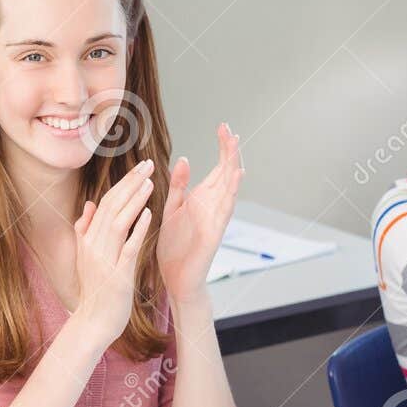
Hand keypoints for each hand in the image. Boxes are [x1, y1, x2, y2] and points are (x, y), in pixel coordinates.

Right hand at [70, 159, 154, 350]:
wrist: (94, 321)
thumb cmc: (95, 290)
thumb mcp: (86, 257)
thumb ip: (85, 229)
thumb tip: (90, 205)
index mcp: (87, 239)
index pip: (105, 203)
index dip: (123, 183)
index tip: (139, 168)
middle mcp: (93, 245)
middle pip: (112, 206)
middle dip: (131, 183)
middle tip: (148, 164)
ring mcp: (105, 259)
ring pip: (119, 221)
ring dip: (135, 199)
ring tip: (150, 181)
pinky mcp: (118, 274)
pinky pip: (128, 247)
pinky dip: (138, 228)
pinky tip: (149, 213)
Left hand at [156, 124, 242, 301]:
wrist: (176, 279)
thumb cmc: (175, 247)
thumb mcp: (172, 210)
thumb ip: (178, 186)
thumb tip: (183, 158)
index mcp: (202, 200)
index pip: (217, 169)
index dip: (222, 148)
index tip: (223, 127)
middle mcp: (212, 207)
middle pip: (226, 174)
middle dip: (229, 152)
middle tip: (230, 129)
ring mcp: (215, 220)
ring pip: (228, 189)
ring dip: (232, 168)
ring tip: (235, 147)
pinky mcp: (213, 234)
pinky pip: (224, 212)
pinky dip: (230, 195)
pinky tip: (234, 179)